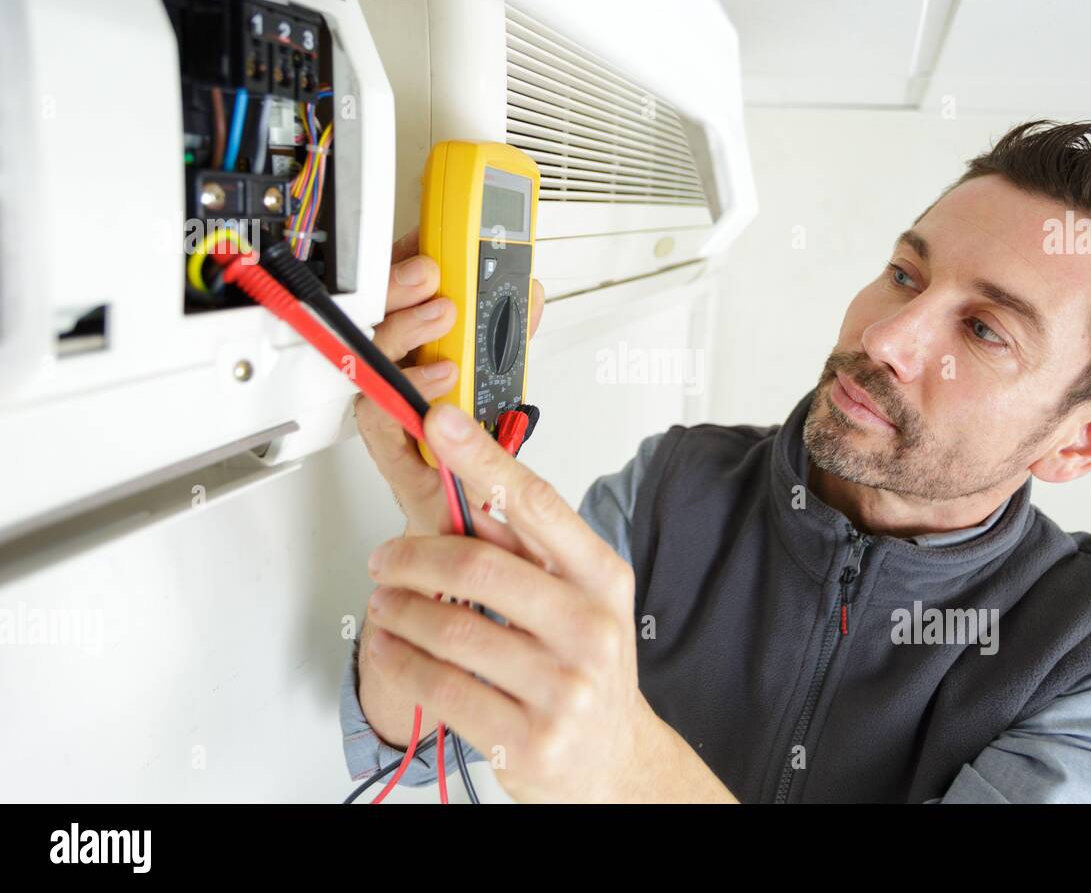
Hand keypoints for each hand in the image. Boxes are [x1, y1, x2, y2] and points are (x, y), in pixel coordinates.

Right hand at [355, 228, 544, 534]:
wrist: (478, 546)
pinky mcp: (397, 459)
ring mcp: (394, 423)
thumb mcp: (500, 386)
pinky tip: (439, 381)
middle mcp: (400, 390)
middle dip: (396, 289)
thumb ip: (509, 339)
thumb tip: (530, 293)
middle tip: (428, 270)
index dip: (401, 266)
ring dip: (401, 333)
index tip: (421, 239)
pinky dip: (406, 397)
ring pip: (370, 369)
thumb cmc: (479, 466)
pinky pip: (382, 425)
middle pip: (376, 328)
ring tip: (442, 314)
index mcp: (422, 363)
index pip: (398, 302)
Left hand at [363, 403, 735, 802]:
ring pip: (450, 630)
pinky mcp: (528, 738)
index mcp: (601, 578)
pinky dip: (399, 660)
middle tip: (384, 559)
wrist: (613, 760)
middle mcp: (589, 628)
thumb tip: (463, 479)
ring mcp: (563, 687)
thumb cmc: (585, 667)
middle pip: (478, 568)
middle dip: (412, 558)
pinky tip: (391, 647)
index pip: (536, 504)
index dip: (481, 459)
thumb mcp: (578, 597)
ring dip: (398, 611)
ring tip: (384, 604)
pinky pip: (440, 687)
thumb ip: (526, 547)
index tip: (440, 423)